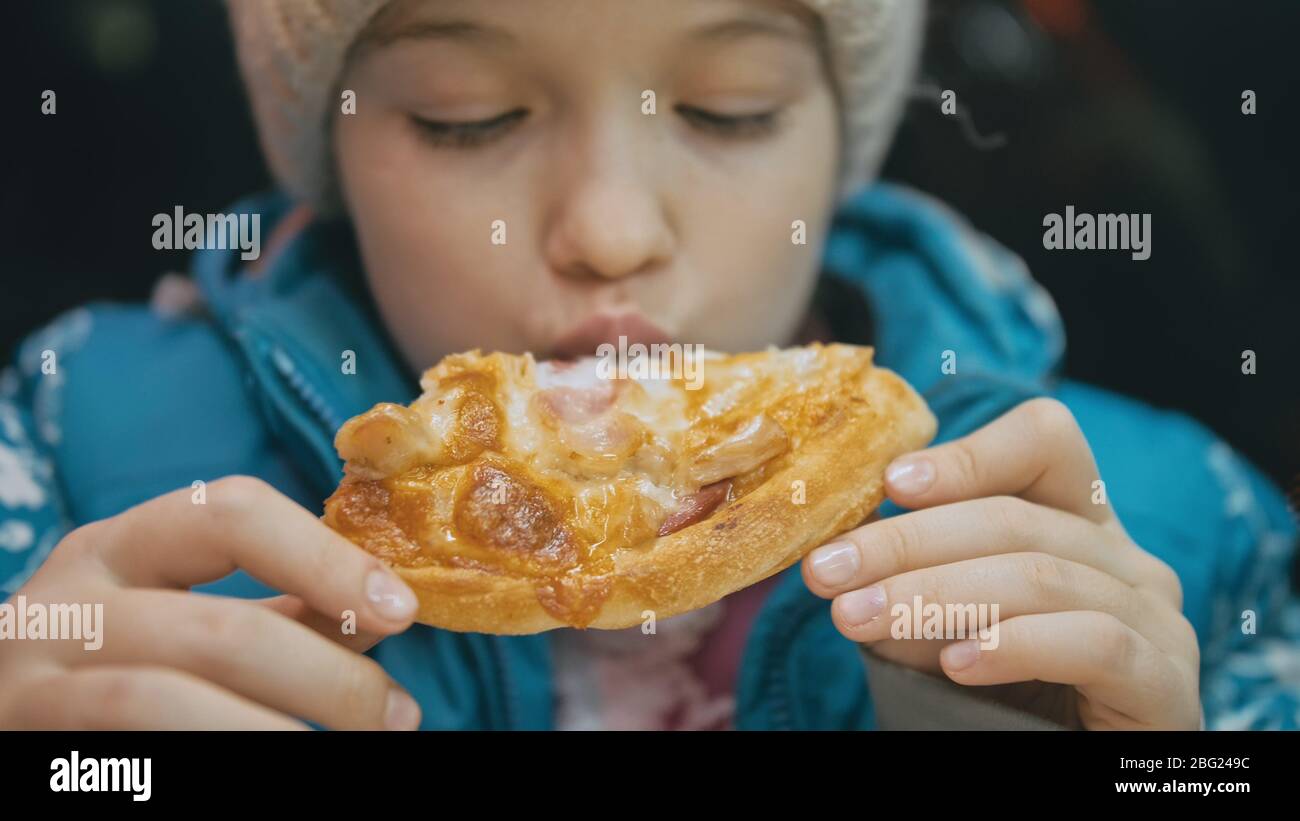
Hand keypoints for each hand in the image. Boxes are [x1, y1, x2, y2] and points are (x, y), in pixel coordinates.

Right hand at [0, 476, 421, 729]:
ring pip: (166, 703)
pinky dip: (221, 766)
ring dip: (277, 735)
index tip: (402, 610)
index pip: (230, 514)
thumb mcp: (183, 619)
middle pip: (219, 629)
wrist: (5, 723)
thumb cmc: (113, 664)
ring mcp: (32, 684)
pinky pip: (133, 762)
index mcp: (120, 547)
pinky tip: (273, 782)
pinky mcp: (29, 749)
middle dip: (328, 678)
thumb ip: (276, 612)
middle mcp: (67, 604)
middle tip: (397, 716)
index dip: (326, 558)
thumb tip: (384, 610)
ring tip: (346, 757)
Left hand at [802, 398, 1200, 729]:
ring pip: (1039, 577)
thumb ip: (911, 587)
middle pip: (1015, 517)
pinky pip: (1093, 642)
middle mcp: (1126, 559)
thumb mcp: (945, 626)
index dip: (969, 455)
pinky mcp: (1166, 683)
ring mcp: (1156, 618)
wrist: (1063, 772)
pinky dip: (1017, 646)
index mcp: (1078, 525)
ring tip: (857, 618)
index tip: (889, 485)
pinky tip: (957, 664)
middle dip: (905, 543)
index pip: (1045, 442)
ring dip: (932, 596)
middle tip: (826, 573)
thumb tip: (842, 562)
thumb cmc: (1001, 699)